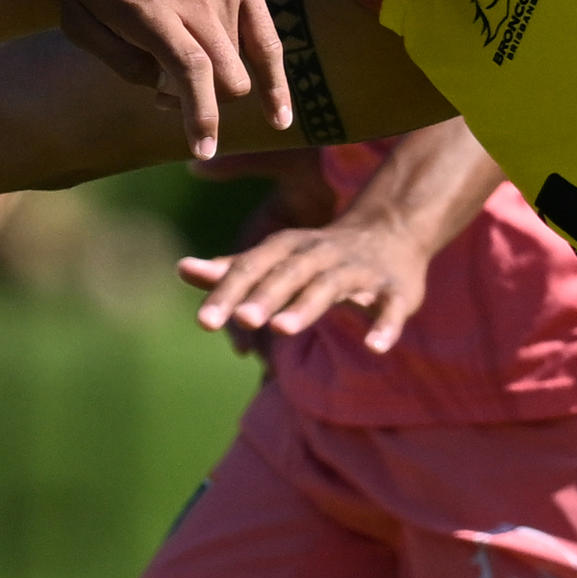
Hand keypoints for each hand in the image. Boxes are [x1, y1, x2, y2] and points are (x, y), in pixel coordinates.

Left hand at [57, 0, 284, 161]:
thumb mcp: (77, 14)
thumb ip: (117, 59)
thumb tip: (159, 87)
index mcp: (152, 11)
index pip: (193, 74)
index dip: (202, 117)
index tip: (204, 148)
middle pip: (225, 74)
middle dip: (203, 103)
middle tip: (169, 98)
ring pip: (242, 61)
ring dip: (218, 82)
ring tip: (186, 73)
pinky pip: (268, 36)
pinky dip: (273, 77)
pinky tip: (279, 114)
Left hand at [179, 211, 435, 359]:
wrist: (393, 229)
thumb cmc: (320, 253)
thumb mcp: (276, 255)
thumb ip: (233, 268)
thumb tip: (181, 269)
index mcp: (289, 247)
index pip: (253, 267)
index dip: (228, 292)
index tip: (203, 322)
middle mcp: (321, 254)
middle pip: (288, 274)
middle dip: (265, 296)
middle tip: (241, 320)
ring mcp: (360, 271)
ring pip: (330, 286)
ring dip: (306, 306)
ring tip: (280, 330)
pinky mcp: (395, 290)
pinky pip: (389, 307)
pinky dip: (384, 325)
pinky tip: (373, 348)